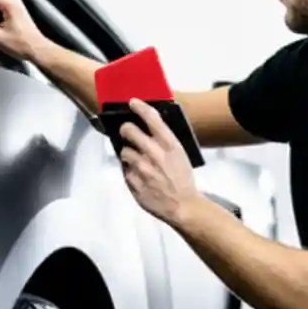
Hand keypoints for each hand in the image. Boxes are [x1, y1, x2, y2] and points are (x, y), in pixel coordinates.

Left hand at [119, 99, 201, 225]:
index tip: (133, 102)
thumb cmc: (183, 180)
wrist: (183, 206)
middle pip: (129, 130)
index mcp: (169, 145)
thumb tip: (148, 127)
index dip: (139, 107)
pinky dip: (130, 171)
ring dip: (128, 153)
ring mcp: (142, 168)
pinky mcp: (133, 182)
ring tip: (138, 161)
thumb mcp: (180, 154)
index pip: (151, 118)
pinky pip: (125, 170)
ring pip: (124, 151)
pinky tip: (140, 175)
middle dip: (126, 129)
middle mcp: (154, 153)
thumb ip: (165, 141)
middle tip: (126, 132)